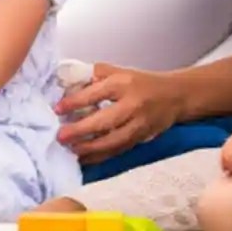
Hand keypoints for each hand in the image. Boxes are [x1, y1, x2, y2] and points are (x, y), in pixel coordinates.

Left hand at [55, 63, 183, 163]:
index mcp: (123, 83)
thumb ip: (93, 76)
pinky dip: (100, 156)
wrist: (174, 96)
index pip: (96, 93)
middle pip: (105, 120)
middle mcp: (132, 105)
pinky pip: (118, 150)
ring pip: (113, 140)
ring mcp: (138, 124)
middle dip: (81, 130)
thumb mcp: (117, 71)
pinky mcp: (141, 139)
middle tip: (61, 136)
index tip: (57, 109)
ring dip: (89, 148)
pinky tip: (84, 159)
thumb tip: (65, 85)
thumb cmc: (140, 83)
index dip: (75, 102)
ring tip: (71, 150)